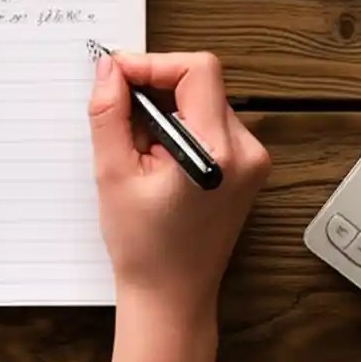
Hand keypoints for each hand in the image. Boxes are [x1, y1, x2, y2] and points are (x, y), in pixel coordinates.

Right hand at [87, 52, 270, 318]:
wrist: (171, 297)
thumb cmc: (145, 249)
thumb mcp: (112, 174)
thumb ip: (108, 113)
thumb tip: (109, 69)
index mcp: (218, 153)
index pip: (196, 71)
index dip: (152, 64)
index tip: (117, 75)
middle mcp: (246, 152)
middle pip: (200, 83)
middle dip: (154, 89)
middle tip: (120, 118)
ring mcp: (252, 160)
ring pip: (203, 101)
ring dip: (165, 110)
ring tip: (139, 150)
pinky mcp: (247, 167)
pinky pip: (210, 123)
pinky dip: (179, 127)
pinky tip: (157, 159)